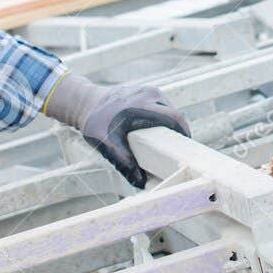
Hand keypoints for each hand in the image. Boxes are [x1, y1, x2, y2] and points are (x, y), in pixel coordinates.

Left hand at [44, 71, 190, 187]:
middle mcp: (148, 94)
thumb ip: (123, 162)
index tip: (186, 149)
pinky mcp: (147, 91)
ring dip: (173, 125)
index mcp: (141, 106)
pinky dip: (165, 118)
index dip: (184, 133)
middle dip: (180, 132)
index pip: (174, 118)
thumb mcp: (106, 144)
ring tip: (170, 143)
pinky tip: (161, 132)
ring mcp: (148, 90)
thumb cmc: (95, 123)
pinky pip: (163, 106)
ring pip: (170, 110)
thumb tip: (140, 182)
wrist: (85, 102)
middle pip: (176, 115)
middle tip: (179, 150)